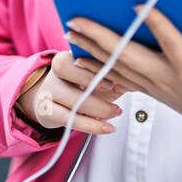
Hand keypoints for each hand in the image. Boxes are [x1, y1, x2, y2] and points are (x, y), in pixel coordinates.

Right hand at [16, 51, 137, 135]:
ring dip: (97, 108)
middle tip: (113, 89)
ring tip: (116, 113)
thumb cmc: (84, 87)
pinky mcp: (46, 111)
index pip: (75, 53)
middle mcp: (54, 71)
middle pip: (65, 68)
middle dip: (91, 81)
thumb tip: (135, 76)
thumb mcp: (100, 77)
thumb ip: (116, 74)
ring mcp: (47, 91)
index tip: (111, 78)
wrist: (58, 104)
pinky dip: (90, 126)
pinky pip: (68, 119)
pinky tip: (106, 128)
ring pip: (70, 98)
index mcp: (68, 56)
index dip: (93, 65)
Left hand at [65, 2, 181, 156]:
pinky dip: (99, 66)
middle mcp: (168, 80)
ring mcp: (156, 87)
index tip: (138, 3)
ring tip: (72, 29)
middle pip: (129, 56)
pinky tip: (82, 56)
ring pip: (118, 66)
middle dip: (101, 37)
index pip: (171, 44)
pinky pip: (120, 78)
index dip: (155, 23)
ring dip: (93, 49)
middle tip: (77, 18)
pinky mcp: (151, 91)